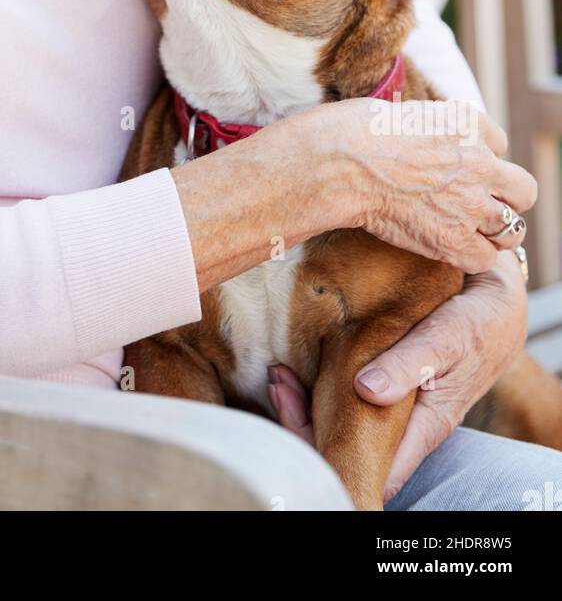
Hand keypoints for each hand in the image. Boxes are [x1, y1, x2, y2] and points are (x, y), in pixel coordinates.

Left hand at [268, 251, 528, 501]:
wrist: (494, 301)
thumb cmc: (476, 323)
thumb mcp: (446, 338)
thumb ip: (409, 365)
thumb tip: (366, 390)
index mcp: (425, 424)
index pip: (378, 471)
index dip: (339, 464)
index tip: (303, 438)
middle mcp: (406, 422)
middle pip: (349, 448)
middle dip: (307, 429)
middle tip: (278, 388)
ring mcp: (395, 404)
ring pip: (341, 423)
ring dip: (306, 406)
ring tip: (279, 376)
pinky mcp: (385, 381)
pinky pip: (343, 397)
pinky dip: (315, 385)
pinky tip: (294, 365)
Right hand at [337, 97, 535, 273]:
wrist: (340, 163)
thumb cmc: (356, 131)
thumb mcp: (403, 111)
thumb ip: (430, 127)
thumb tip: (427, 140)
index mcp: (467, 122)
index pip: (499, 142)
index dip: (481, 156)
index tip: (459, 165)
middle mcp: (479, 162)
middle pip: (523, 189)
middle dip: (505, 197)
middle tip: (478, 203)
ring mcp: (471, 202)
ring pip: (513, 228)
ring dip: (493, 231)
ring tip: (469, 231)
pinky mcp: (453, 238)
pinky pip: (485, 258)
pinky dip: (471, 257)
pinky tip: (449, 247)